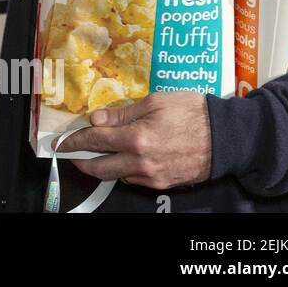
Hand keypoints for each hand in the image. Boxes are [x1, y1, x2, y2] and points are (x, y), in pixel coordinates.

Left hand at [57, 92, 211, 189]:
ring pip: (116, 175)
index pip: (95, 141)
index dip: (74, 141)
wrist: (227, 137)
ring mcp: (152, 176)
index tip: (60, 141)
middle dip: (80, 160)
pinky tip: (123, 158)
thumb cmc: (193, 112)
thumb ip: (122, 114)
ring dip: (102, 166)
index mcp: (137, 138)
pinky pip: (134, 179)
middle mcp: (141, 162)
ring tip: (95, 153)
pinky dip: (123, 170)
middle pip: (99, 167)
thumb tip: (95, 120)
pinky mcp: (163, 184)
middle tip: (70, 153)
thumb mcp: (155, 102)